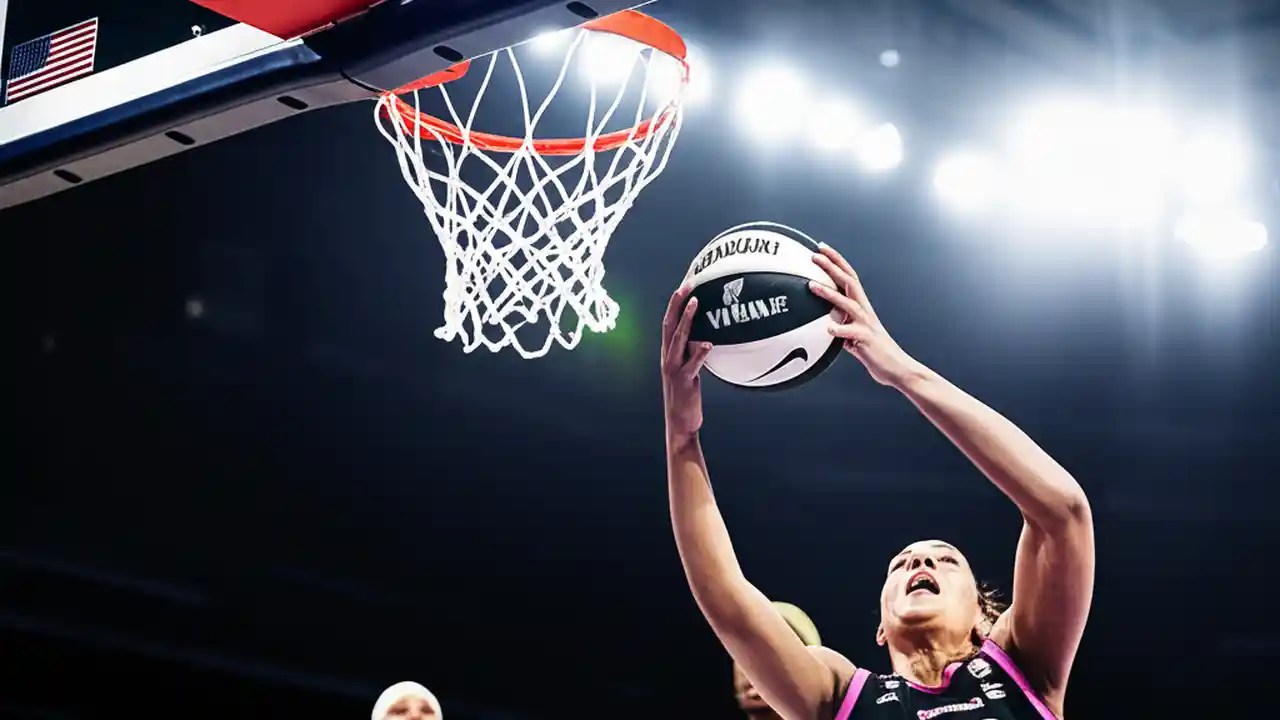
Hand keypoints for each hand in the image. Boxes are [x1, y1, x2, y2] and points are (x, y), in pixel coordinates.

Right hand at [661, 284, 713, 439]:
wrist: (680, 424)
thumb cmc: (686, 397)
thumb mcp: (689, 371)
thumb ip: (693, 354)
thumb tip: (705, 337)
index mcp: (668, 354)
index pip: (668, 324)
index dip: (674, 305)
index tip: (684, 286)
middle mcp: (667, 359)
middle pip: (669, 326)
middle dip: (677, 305)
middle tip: (686, 285)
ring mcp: (674, 370)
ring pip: (678, 340)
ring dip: (687, 320)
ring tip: (696, 303)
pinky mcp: (684, 382)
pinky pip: (692, 365)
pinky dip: (699, 353)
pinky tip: (708, 343)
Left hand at [808, 245, 923, 387]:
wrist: (897, 368)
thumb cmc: (874, 352)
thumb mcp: (854, 335)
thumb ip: (841, 325)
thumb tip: (824, 323)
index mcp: (861, 306)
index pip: (849, 277)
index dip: (836, 261)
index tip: (821, 248)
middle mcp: (864, 311)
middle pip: (849, 282)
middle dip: (832, 266)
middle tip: (815, 255)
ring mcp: (866, 324)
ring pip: (847, 304)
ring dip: (829, 294)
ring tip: (811, 286)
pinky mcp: (866, 340)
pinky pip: (850, 333)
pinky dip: (839, 330)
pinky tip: (828, 329)